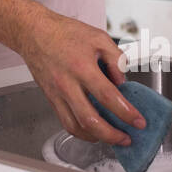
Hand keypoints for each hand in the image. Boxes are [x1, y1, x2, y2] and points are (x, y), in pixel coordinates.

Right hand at [18, 7, 145, 145]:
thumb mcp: (98, 37)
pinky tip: (92, 131)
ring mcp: (57, 93)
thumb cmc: (63, 32)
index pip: (108, 96)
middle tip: (126, 138)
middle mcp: (67, 84)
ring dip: (96, 137)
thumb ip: (116, 58)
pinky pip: (65, 122)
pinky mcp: (50, 98)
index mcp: (82, 67)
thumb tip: (122, 81)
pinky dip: (81, 131)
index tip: (138, 121)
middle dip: (112, 134)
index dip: (126, 112)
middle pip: (90, 120)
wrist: (33, 32)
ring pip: (75, 126)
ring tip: (111, 138)